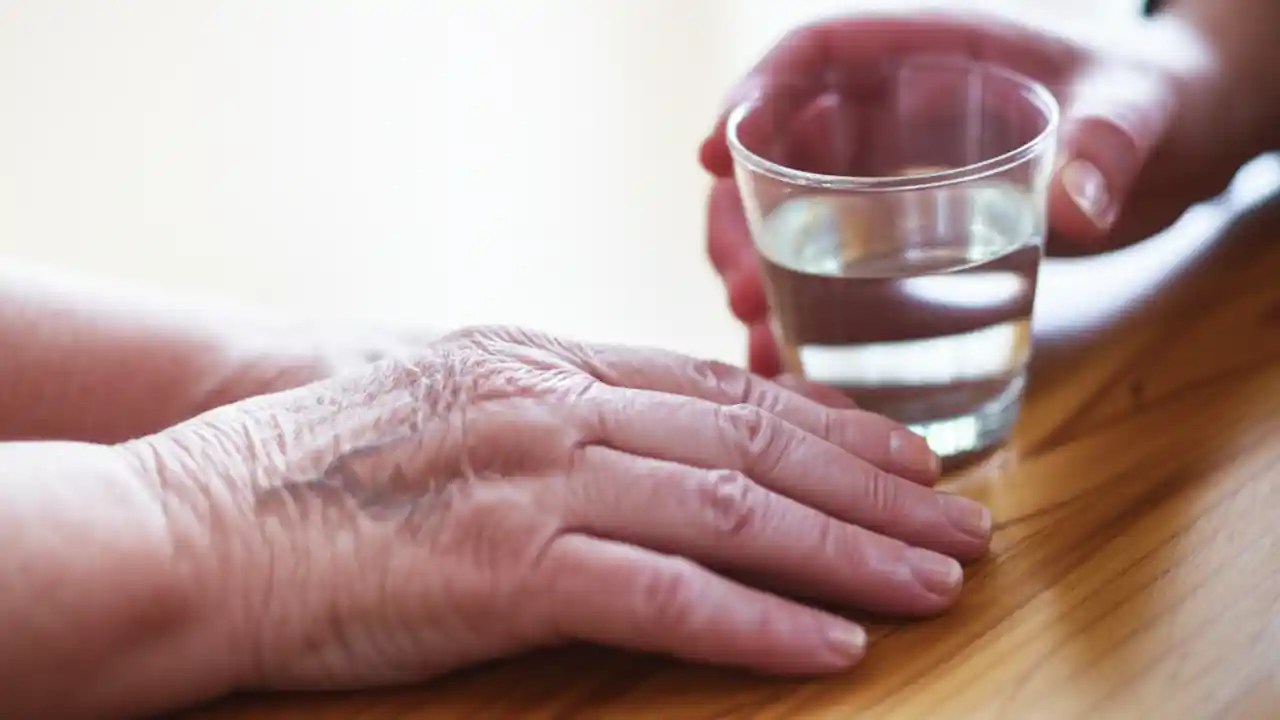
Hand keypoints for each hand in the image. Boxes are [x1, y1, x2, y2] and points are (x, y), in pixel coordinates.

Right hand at [146, 326, 990, 690]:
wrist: (191, 513)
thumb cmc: (304, 464)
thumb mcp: (440, 399)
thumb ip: (541, 408)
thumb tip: (628, 432)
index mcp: (543, 363)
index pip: (718, 386)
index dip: (823, 419)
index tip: (897, 449)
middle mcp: (557, 405)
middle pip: (753, 443)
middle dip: (870, 483)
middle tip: (958, 516)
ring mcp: (537, 480)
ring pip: (733, 513)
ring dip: (846, 552)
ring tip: (934, 579)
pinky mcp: (507, 567)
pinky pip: (664, 597)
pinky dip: (757, 624)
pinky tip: (834, 647)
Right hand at [700, 12, 1255, 374]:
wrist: (1177, 141)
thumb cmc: (1152, 98)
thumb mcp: (1138, 110)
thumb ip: (1109, 144)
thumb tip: (1079, 208)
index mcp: (927, 54)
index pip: (815, 55)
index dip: (754, 95)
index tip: (713, 153)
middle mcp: (891, 114)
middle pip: (782, 151)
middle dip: (741, 219)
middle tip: (743, 294)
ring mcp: (890, 176)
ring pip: (790, 215)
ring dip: (758, 273)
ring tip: (757, 339)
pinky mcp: (903, 233)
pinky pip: (831, 264)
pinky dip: (802, 310)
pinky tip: (792, 366)